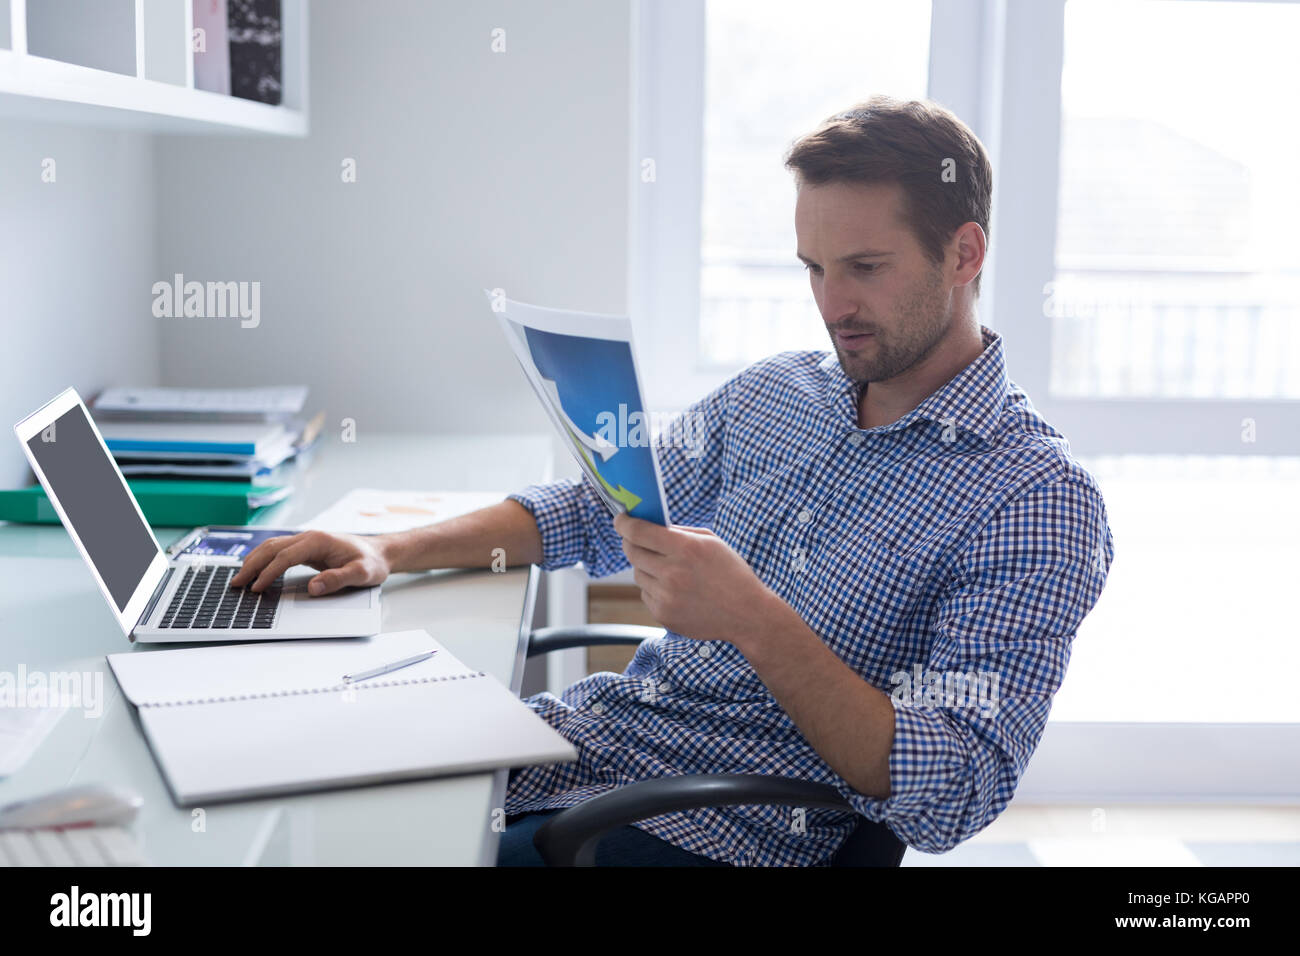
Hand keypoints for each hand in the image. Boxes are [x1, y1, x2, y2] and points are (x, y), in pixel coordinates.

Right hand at [228, 530, 392, 594]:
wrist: (380, 552)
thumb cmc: (372, 562)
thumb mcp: (362, 574)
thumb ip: (338, 579)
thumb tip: (314, 587)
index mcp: (319, 540)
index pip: (286, 556)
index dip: (269, 572)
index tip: (257, 588)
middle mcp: (309, 537)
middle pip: (272, 548)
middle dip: (252, 565)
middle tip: (236, 583)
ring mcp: (306, 541)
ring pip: (272, 546)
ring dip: (253, 561)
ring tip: (239, 578)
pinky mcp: (306, 548)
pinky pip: (278, 551)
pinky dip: (263, 560)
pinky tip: (255, 571)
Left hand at [613, 512, 776, 645]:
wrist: (746, 614)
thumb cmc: (731, 572)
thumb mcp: (711, 542)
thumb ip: (679, 531)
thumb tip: (650, 524)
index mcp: (686, 549)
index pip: (638, 532)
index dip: (624, 523)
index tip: (620, 519)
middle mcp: (672, 574)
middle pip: (632, 552)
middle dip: (631, 542)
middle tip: (636, 539)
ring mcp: (666, 597)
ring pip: (637, 574)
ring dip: (646, 567)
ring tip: (669, 569)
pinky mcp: (663, 615)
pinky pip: (646, 594)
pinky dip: (654, 589)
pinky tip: (676, 590)